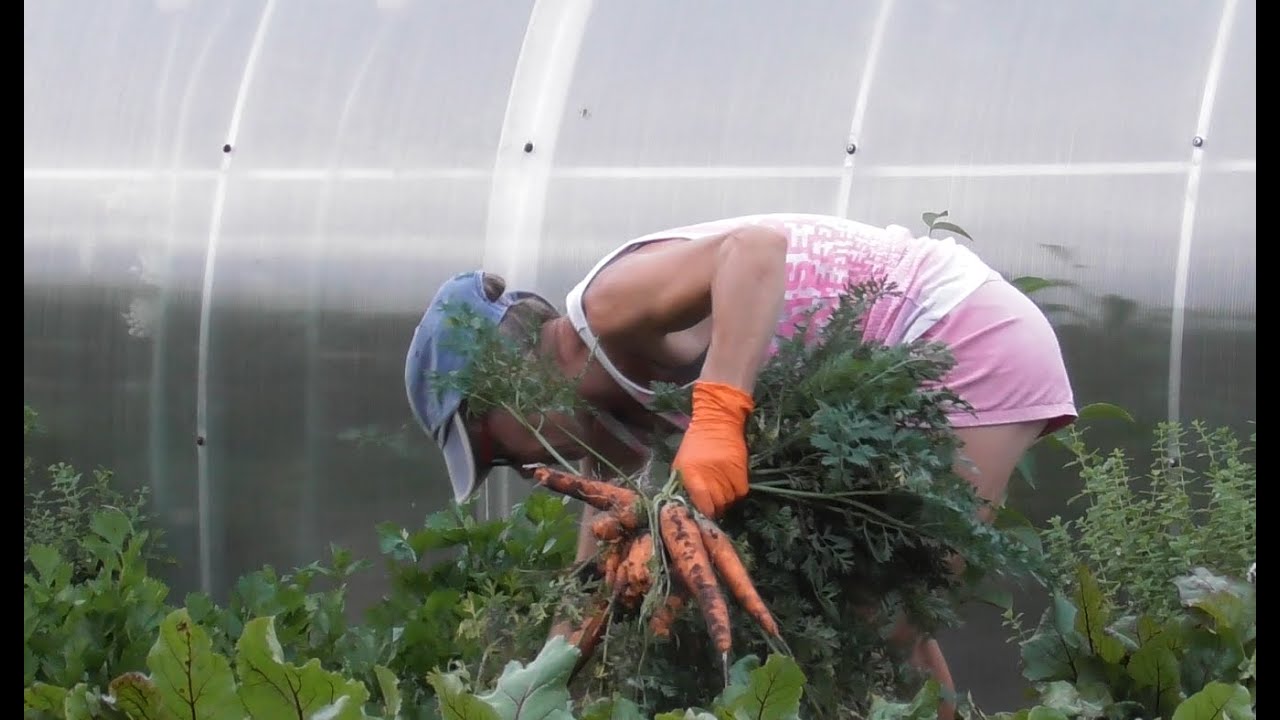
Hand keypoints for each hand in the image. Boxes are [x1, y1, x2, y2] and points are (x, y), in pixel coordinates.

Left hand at [671, 381, 754, 517]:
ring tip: (722, 490)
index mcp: (690, 473)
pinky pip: (742, 492)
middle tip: (714, 503)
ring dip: (726, 499)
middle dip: (715, 507)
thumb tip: (691, 507)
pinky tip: (732, 485)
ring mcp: (726, 471)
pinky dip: (737, 492)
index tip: (704, 513)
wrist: (717, 421)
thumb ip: (684, 485)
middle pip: (717, 504)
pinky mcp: (741, 468)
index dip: (704, 512)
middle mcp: (708, 474)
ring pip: (730, 499)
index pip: (700, 503)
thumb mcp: (681, 463)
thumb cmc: (695, 444)